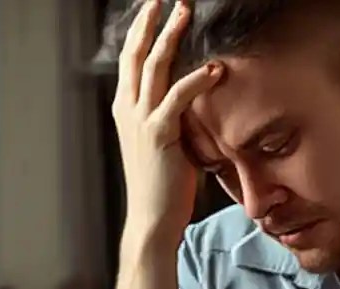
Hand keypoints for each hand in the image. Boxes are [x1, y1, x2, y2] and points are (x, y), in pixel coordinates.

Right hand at [113, 0, 222, 241]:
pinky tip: (214, 68)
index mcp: (126, 108)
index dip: (142, 32)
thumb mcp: (167, 143)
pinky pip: (177, 98)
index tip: (155, 10)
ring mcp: (141, 119)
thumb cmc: (164, 184)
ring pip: (154, 66)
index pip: (132, 60)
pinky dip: (195, 80)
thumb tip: (196, 104)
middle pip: (138, 53)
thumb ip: (174, 119)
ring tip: (186, 12)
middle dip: (152, 21)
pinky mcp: (160, 134)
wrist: (153, 217)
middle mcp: (128, 108)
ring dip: (171, 35)